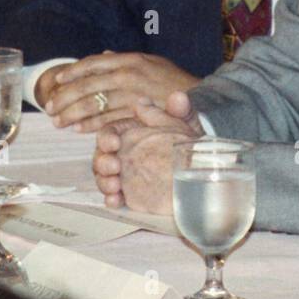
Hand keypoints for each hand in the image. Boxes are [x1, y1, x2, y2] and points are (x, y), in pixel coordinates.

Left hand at [38, 51, 200, 132]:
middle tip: (50, 108)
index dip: (72, 72)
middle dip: (65, 98)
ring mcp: (132, 95)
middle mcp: (128, 75)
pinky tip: (79, 129)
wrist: (199, 99)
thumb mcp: (151, 63)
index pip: (93, 63)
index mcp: (130, 59)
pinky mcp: (137, 114)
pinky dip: (92, 125)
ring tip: (59, 122)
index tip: (58, 80)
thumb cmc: (174, 81)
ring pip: (95, 105)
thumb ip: (124, 60)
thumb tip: (102, 55)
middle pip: (88, 86)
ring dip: (73, 114)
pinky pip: (108, 120)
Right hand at [92, 92, 201, 210]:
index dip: (107, 137)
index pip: (109, 132)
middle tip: (115, 167)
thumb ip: (180, 110)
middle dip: (103, 162)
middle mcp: (121, 152)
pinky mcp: (128, 193)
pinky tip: (115, 200)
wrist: (197, 166)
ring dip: (104, 182)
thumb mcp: (183, 124)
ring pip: (103, 177)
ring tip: (115, 186)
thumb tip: (178, 97)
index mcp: (129, 132)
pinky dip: (112, 199)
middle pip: (101, 156)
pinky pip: (114, 196)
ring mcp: (123, 173)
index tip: (115, 143)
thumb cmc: (184, 140)